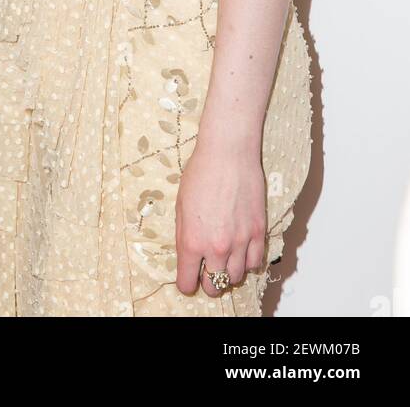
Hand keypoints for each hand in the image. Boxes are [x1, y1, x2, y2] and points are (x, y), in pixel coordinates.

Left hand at [174, 139, 266, 296]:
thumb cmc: (200, 173)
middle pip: (214, 286)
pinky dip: (248, 262)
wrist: (228, 152)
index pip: (187, 283)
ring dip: (228, 272)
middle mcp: (216, 247)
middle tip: (206, 270)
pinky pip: (255, 263)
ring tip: (224, 259)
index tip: (188, 278)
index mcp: (191, 241)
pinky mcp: (258, 232)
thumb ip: (183, 235)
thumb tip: (188, 255)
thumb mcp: (180, 205)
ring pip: (236, 277)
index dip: (186, 283)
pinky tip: (241, 250)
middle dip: (208, 282)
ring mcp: (240, 242)